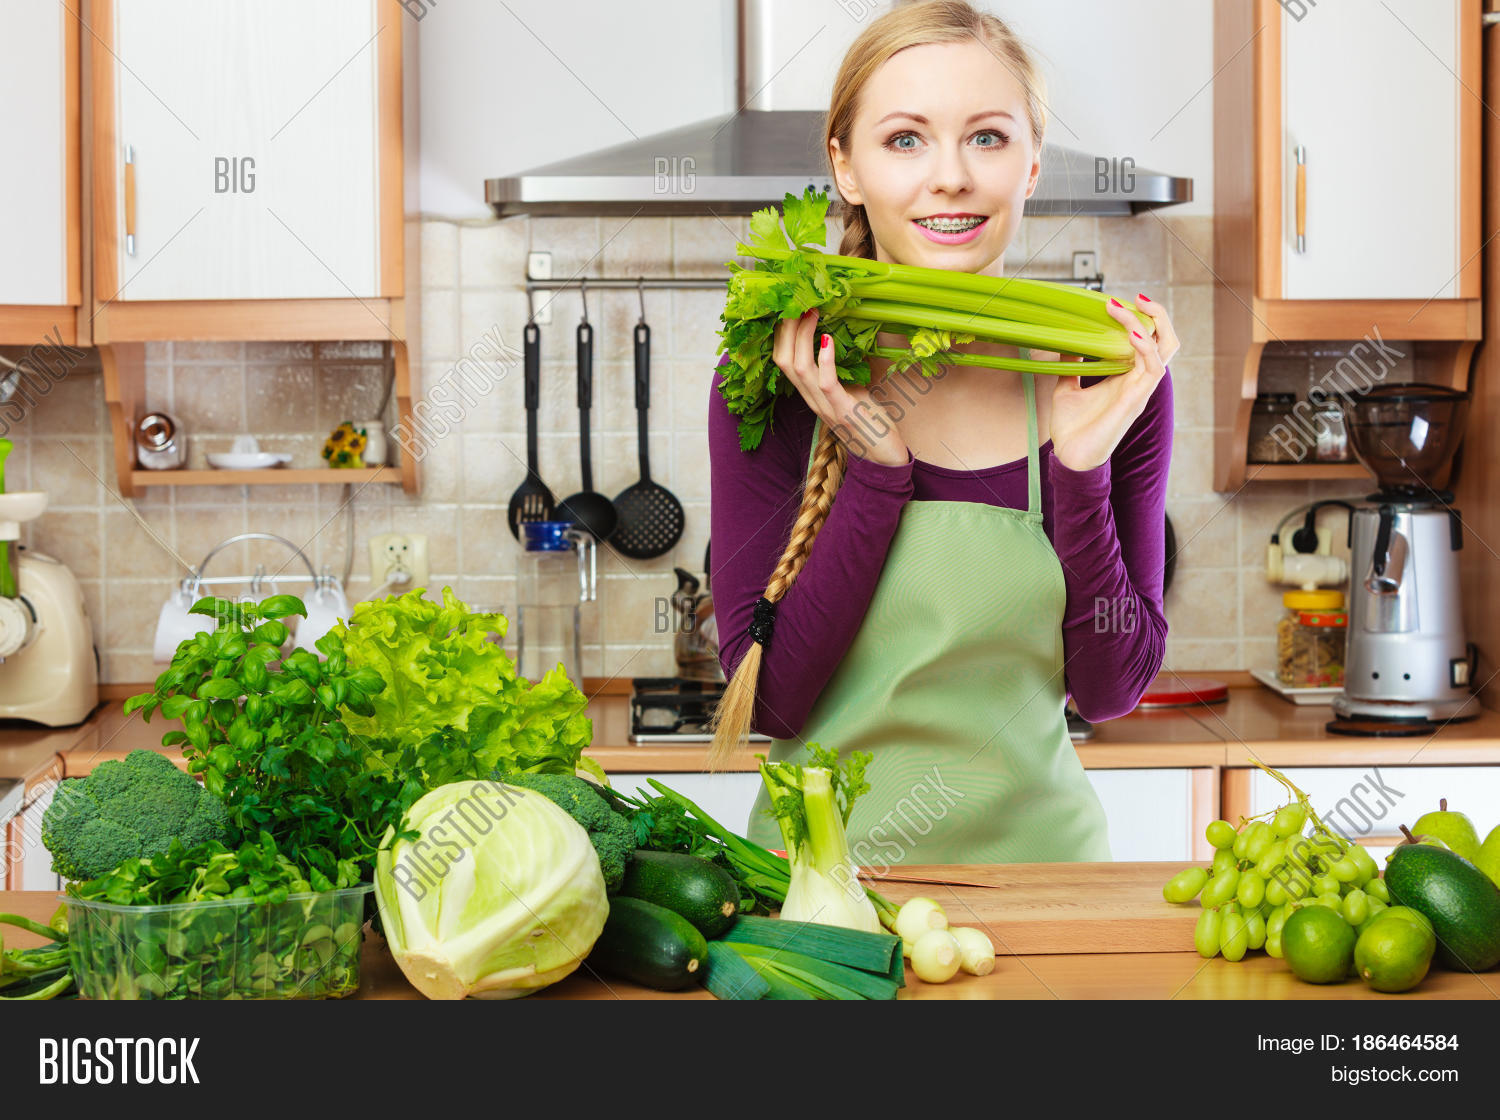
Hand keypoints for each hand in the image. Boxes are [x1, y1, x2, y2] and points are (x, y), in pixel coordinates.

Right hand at [771, 308, 909, 467]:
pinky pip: (826, 383)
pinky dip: (825, 360)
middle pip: (783, 360)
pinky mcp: (842, 411)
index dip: (783, 332)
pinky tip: (827, 340)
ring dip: (803, 336)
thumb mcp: (854, 387)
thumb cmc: (870, 421)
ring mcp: (825, 406)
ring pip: (798, 368)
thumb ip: (846, 366)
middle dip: (786, 328)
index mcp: (811, 393)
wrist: (883, 457)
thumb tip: (850, 333)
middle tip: (798, 300)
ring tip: (812, 312)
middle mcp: (811, 399)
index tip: (793, 305)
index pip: (783, 359)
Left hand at [1049, 293, 1178, 471]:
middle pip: (1166, 339)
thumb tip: (1068, 343)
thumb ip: (1072, 365)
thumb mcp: (1067, 387)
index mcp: (1126, 375)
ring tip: (1122, 309)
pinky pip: (1154, 368)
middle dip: (1156, 314)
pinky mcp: (1136, 400)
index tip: (1116, 302)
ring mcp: (1141, 389)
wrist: (1069, 456)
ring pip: (1165, 348)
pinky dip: (1146, 348)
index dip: (1140, 318)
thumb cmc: (1071, 428)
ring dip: (1146, 324)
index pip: (1148, 340)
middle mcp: (1138, 380)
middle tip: (1134, 298)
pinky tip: (1131, 334)